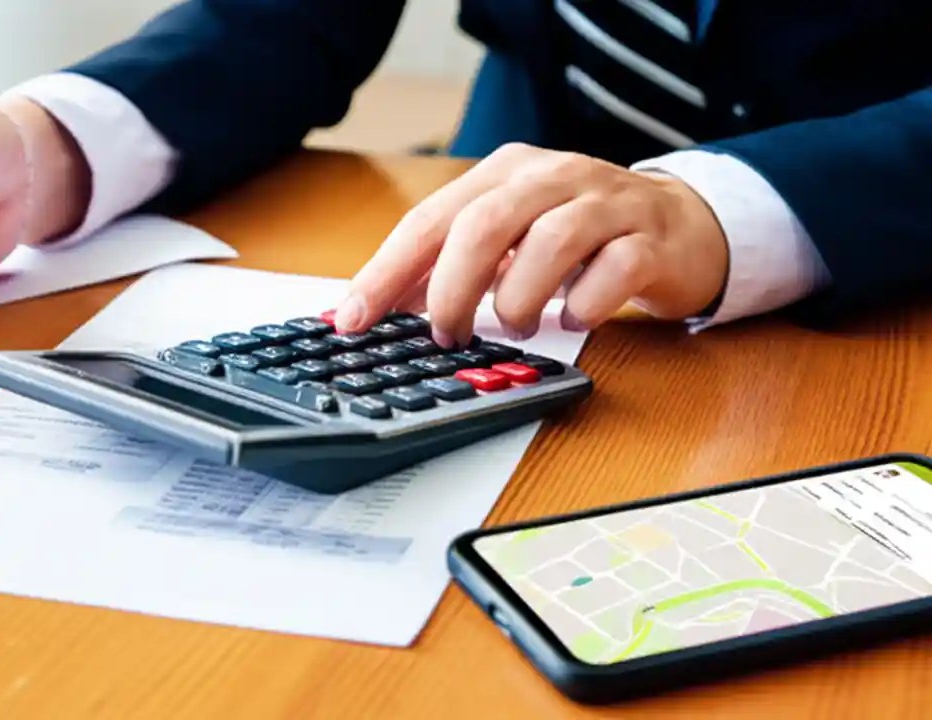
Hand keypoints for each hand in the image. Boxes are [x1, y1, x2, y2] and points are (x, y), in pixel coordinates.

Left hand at [333, 144, 728, 343]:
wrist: (681, 225)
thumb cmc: (578, 237)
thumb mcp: (509, 240)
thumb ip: (449, 265)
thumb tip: (379, 307)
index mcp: (505, 173)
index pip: (431, 219)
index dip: (388, 271)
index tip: (354, 317)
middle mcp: (552, 176)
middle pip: (484, 226)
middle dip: (452, 290)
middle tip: (447, 334)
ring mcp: (606, 203)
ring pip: (548, 244)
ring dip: (519, 300)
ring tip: (517, 325)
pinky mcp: (650, 238)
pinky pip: (613, 272)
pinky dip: (584, 305)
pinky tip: (575, 319)